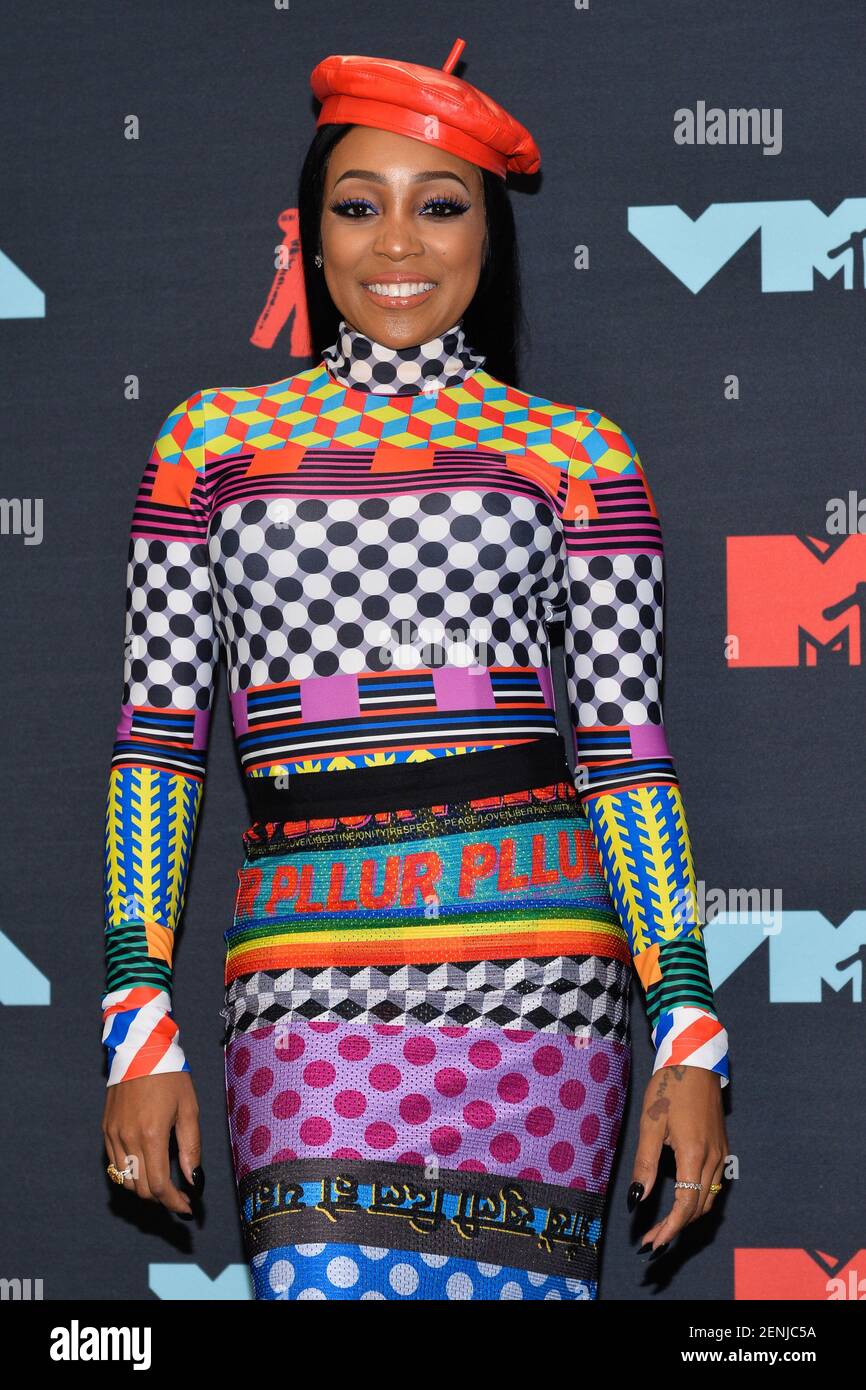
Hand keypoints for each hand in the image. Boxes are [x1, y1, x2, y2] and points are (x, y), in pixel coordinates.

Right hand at [102, 1072, 200, 1217]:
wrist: (140, 1050)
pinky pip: (115, 1164)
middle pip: (141, 1189)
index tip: (188, 1208)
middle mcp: (127, 1139)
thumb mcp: (189, 1109)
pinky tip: (146, 1166)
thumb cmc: (170, 1077)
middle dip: (161, 1199)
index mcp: (151, 1135)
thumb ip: (191, 1148)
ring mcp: (113, 1135)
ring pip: (125, 1181)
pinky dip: (130, 1173)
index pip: (159, 1186)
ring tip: (164, 1182)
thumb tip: (194, 1180)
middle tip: (180, 1195)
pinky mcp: (106, 1129)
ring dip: (145, 1189)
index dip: (174, 1203)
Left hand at [629, 1063, 727, 1254]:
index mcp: (695, 1154)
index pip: (686, 1206)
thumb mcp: (651, 1123)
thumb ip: (645, 1163)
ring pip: (709, 1199)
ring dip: (688, 1216)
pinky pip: (714, 1184)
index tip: (652, 1243)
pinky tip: (681, 1200)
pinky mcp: (722, 1147)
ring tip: (663, 1225)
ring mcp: (722, 1153)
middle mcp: (714, 1159)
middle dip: (676, 1228)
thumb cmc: (670, 1087)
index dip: (669, 1229)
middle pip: (699, 1208)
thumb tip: (637, 1199)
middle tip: (652, 1239)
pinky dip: (698, 1200)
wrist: (695, 1061)